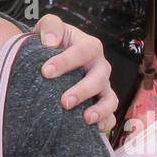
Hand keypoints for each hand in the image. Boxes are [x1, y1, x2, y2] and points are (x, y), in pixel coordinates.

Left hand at [32, 15, 118, 132]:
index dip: (65, 61)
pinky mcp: (101, 103)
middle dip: (83, 90)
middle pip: (99, 78)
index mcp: (90, 46)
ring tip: (86, 119)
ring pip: (110, 98)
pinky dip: (106, 122)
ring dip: (100, 109)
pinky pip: (110, 115)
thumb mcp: (49, 26)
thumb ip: (50, 26)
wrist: (52, 58)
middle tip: (64, 102)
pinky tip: (95, 129)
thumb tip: (51, 41)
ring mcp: (103, 86)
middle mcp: (100, 67)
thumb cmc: (52, 41)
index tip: (45, 72)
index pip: (82, 52)